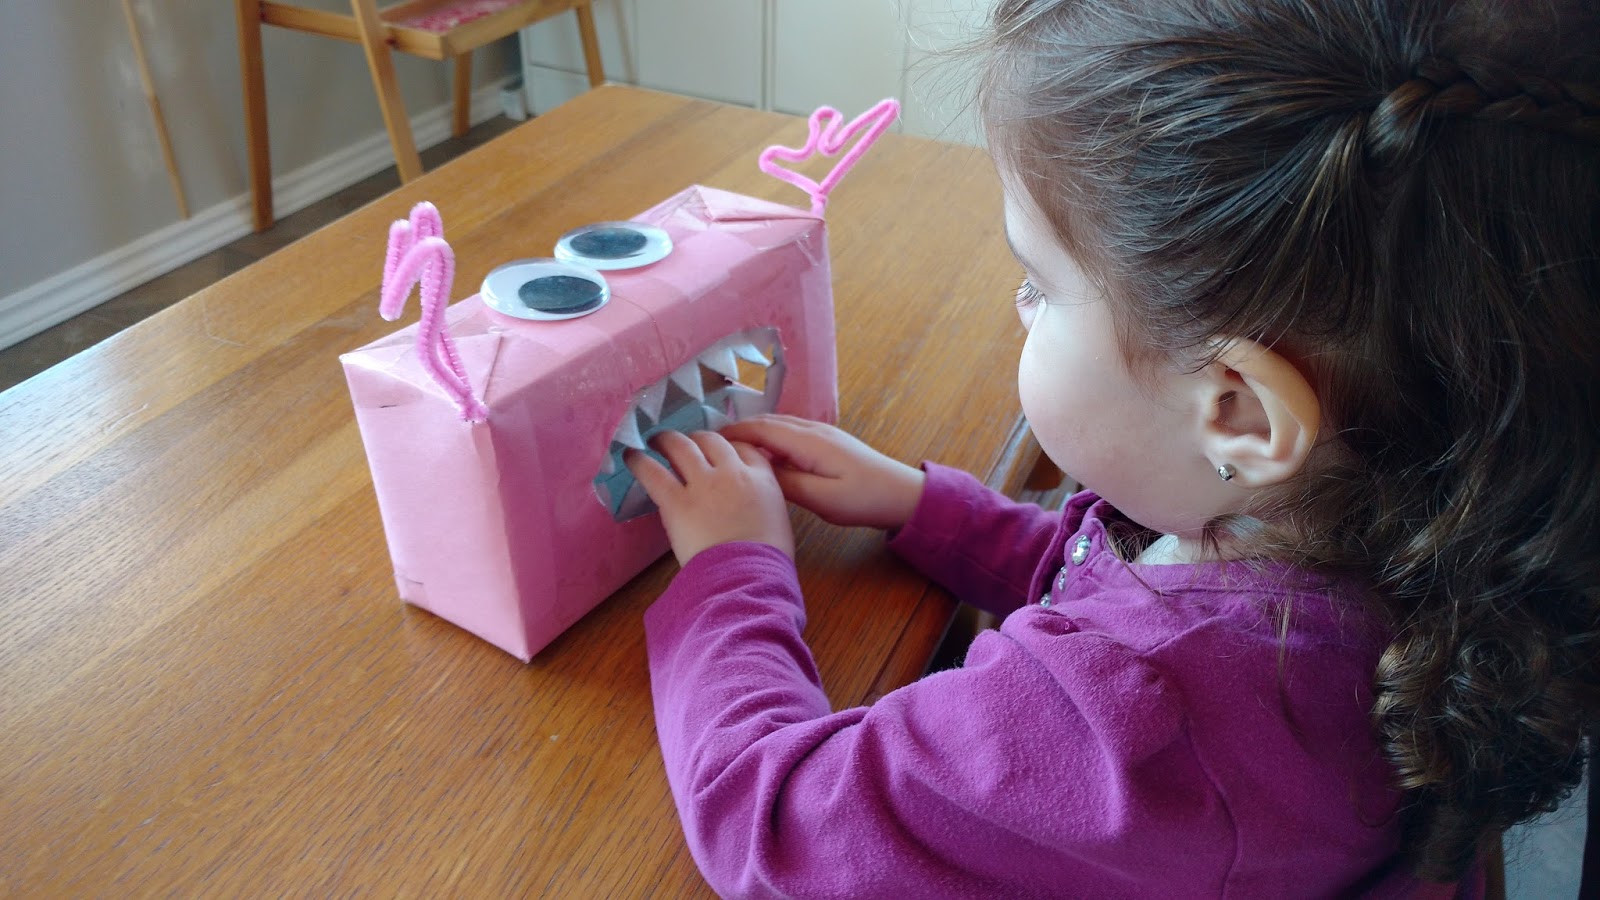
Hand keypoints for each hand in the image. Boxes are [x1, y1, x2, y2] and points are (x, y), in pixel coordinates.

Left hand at [626, 430, 794, 565]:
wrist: (747, 578)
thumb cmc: (766, 560)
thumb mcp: (777, 518)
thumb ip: (761, 499)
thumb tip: (742, 501)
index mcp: (762, 479)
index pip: (743, 447)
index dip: (726, 445)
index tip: (715, 451)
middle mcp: (732, 472)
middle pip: (711, 440)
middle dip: (695, 439)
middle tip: (683, 444)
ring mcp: (704, 484)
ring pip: (682, 447)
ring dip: (666, 440)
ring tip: (655, 439)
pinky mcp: (677, 501)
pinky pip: (653, 472)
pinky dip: (639, 461)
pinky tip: (630, 455)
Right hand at [718, 415, 925, 530]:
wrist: (901, 494)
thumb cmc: (863, 499)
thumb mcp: (821, 498)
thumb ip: (786, 483)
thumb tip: (756, 471)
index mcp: (809, 441)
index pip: (762, 429)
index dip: (732, 433)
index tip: (707, 441)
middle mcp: (813, 430)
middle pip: (767, 422)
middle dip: (738, 430)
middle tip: (711, 445)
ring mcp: (821, 433)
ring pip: (779, 425)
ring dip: (754, 433)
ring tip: (730, 450)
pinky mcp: (827, 442)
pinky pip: (790, 433)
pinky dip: (770, 439)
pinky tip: (763, 456)